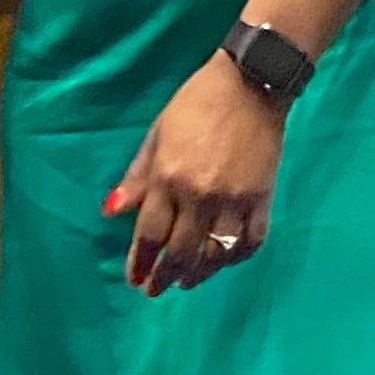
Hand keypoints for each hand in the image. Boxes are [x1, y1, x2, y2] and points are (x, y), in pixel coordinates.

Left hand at [105, 52, 282, 293]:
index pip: (150, 234)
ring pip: (215, 255)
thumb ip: (137, 177)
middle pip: (181, 252)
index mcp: (169, 177)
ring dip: (199, 274)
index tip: (134, 280)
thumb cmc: (196, 105)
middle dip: (165, 276)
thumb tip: (112, 211)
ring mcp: (235, 200)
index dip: (140, 262)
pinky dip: (236, 258)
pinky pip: (250, 242)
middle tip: (156, 289)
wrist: (251, 84)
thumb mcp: (157, 134)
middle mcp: (200, 195)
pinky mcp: (262, 200)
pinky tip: (224, 262)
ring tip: (187, 281)